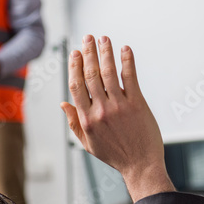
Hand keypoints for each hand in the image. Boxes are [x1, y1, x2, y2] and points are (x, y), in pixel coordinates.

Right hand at [61, 35, 173, 201]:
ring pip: (109, 73)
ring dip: (106, 52)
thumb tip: (63, 103)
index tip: (74, 52)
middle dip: (88, 53)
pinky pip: (130, 78)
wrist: (141, 165)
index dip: (74, 66)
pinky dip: (127, 61)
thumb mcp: (89, 143)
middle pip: (91, 75)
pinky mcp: (137, 105)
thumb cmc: (115, 155)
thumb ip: (74, 123)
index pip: (76, 86)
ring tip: (104, 38)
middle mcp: (101, 111)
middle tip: (87, 37)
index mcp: (87, 120)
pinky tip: (125, 49)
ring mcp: (119, 107)